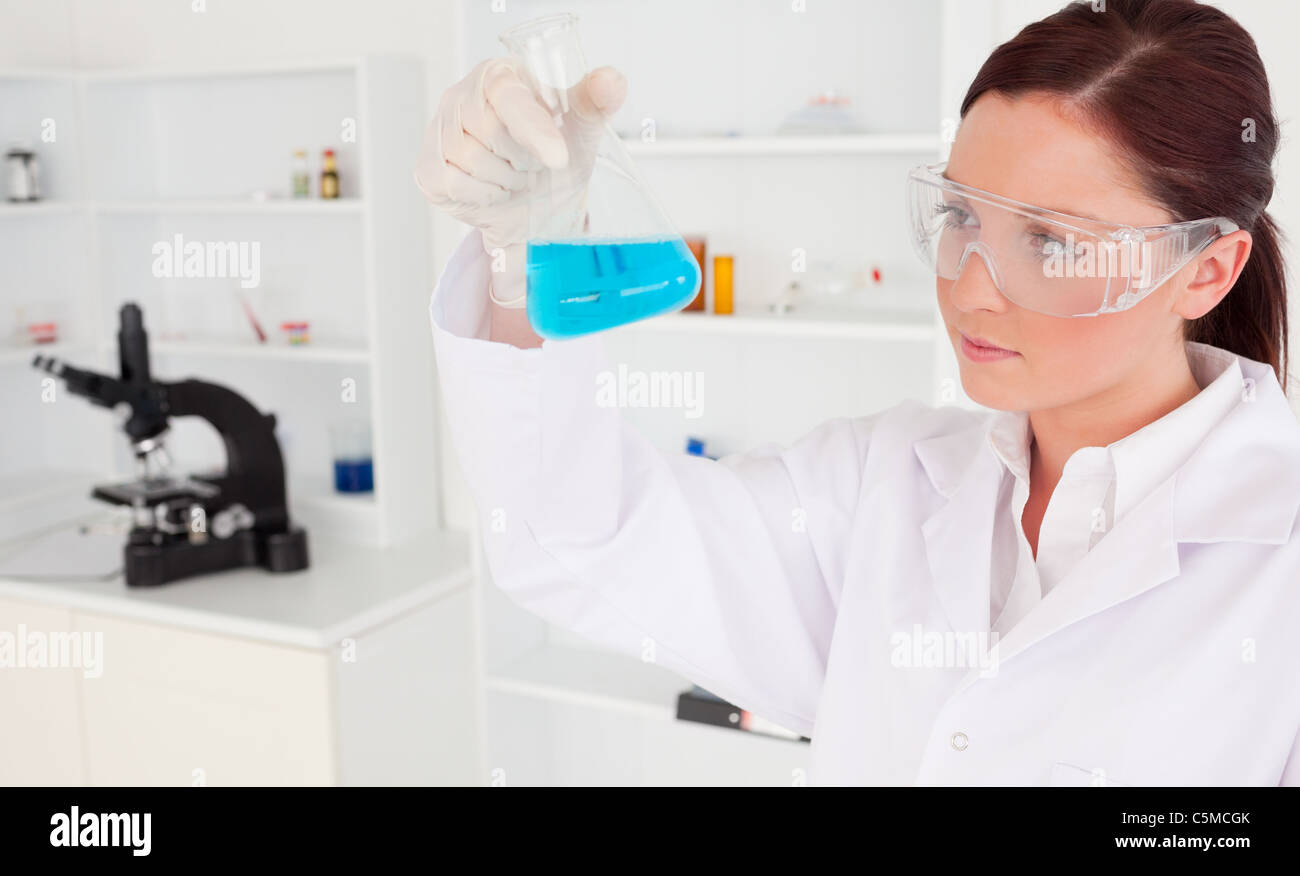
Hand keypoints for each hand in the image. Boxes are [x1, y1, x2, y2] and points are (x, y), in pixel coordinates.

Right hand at [414, 57, 626, 304]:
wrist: (538, 208)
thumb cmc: (554, 159)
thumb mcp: (583, 131)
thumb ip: (597, 101)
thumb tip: (611, 80)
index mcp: (499, 76)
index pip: (507, 96)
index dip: (534, 130)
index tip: (558, 159)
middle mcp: (462, 96)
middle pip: (487, 131)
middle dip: (521, 159)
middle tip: (533, 164)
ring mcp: (440, 131)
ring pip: (470, 159)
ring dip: (504, 179)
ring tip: (514, 176)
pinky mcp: (428, 167)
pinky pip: (452, 182)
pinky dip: (481, 194)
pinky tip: (494, 189)